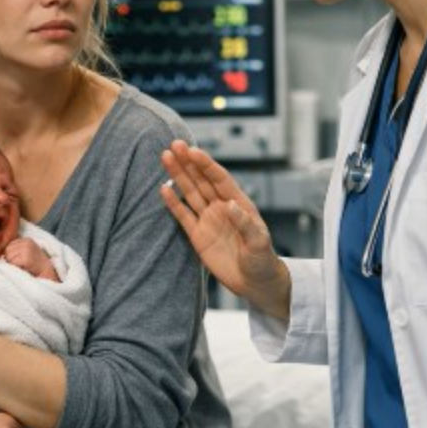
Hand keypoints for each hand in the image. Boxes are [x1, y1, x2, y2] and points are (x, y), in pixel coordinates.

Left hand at [4, 238, 59, 281]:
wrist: (48, 273)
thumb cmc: (34, 265)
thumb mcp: (27, 251)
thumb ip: (16, 248)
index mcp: (26, 239)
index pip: (8, 246)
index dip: (11, 255)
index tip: (21, 260)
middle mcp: (27, 242)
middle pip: (7, 251)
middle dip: (11, 259)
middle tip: (22, 264)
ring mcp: (27, 249)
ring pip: (8, 257)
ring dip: (13, 264)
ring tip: (23, 266)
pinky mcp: (26, 258)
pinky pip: (13, 263)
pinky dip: (16, 268)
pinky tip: (25, 269)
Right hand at [161, 141, 290, 317]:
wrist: (254, 282)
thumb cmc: (263, 261)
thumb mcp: (259, 243)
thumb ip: (245, 224)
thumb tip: (230, 205)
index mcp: (239, 204)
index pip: (220, 179)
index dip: (206, 165)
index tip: (193, 151)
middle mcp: (221, 207)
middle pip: (201, 180)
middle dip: (188, 162)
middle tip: (174, 144)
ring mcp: (208, 220)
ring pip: (190, 193)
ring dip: (178, 176)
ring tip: (165, 157)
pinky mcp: (197, 235)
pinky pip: (183, 216)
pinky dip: (173, 203)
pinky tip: (163, 188)